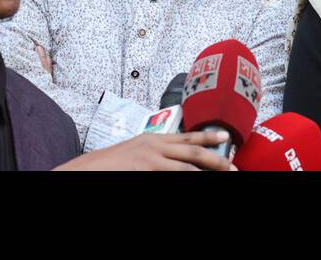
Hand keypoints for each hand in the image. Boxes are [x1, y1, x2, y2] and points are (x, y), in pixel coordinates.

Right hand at [57, 131, 235, 171]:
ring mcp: (150, 161)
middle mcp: (155, 147)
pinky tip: (194, 184)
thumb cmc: (112, 164)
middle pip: (194, 153)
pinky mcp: (143, 172)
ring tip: (222, 178)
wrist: (87, 169)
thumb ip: (158, 152)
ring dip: (205, 175)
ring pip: (187, 169)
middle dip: (217, 161)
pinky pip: (170, 180)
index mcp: (154, 139)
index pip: (188, 136)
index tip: (226, 138)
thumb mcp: (137, 151)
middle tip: (234, 168)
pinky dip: (185, 182)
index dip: (209, 137)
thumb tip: (178, 157)